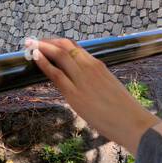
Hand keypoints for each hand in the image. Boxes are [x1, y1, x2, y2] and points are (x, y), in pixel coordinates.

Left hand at [26, 37, 159, 154]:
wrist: (132, 121)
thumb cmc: (124, 109)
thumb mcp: (109, 87)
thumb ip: (95, 81)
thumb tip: (82, 84)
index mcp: (99, 65)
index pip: (75, 48)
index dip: (59, 43)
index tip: (48, 43)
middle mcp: (90, 67)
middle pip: (65, 47)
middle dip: (47, 42)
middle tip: (33, 41)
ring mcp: (82, 79)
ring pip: (59, 56)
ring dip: (42, 48)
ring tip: (29, 45)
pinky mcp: (75, 94)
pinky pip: (56, 74)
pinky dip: (44, 63)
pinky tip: (35, 57)